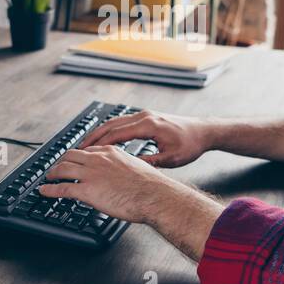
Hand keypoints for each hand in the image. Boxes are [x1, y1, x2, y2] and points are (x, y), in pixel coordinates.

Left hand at [41, 145, 225, 259]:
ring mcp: (91, 174)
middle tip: (57, 167)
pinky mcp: (87, 190)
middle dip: (61, 161)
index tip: (75, 160)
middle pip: (71, 155)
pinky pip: (62, 188)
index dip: (78, 156)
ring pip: (63, 168)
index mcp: (111, 152)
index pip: (88, 150)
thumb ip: (124, 168)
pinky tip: (44, 191)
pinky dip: (49, 189)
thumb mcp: (137, 168)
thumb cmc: (151, 186)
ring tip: (48, 178)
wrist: (153, 196)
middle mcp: (98, 159)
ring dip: (52, 173)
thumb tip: (122, 176)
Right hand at [79, 109, 213, 167]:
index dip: (100, 144)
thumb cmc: (191, 144)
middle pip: (111, 125)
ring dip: (100, 133)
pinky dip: (111, 130)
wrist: (204, 131)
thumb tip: (130, 168)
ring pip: (115, 122)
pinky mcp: (148, 117)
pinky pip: (123, 122)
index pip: (117, 133)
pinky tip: (105, 140)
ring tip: (87, 145)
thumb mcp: (171, 159)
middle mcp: (145, 117)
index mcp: (149, 125)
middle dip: (94, 137)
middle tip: (78, 149)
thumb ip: (150, 162)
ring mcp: (146, 115)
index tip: (86, 153)